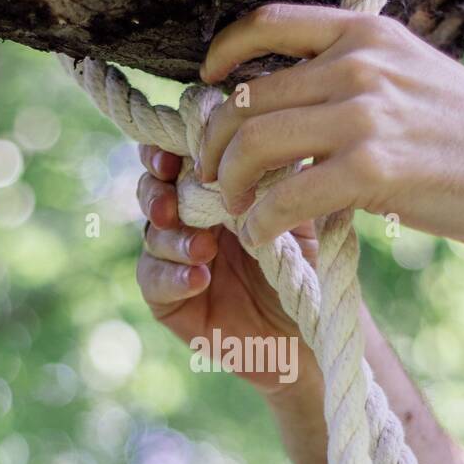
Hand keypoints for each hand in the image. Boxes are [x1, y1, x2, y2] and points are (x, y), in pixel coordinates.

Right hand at [135, 145, 320, 395]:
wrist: (312, 334)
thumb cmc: (308, 270)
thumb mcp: (298, 214)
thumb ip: (276, 175)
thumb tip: (261, 129)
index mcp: (214, 190)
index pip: (178, 156)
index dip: (166, 148)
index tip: (174, 153)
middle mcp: (189, 219)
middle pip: (151, 188)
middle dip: (156, 190)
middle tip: (172, 203)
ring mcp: (175, 259)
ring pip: (151, 234)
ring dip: (172, 238)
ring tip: (204, 250)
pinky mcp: (170, 301)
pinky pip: (153, 281)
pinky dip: (172, 277)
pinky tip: (199, 279)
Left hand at [198, 3, 463, 250]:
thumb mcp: (415, 77)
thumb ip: (359, 79)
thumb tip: (300, 107)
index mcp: (366, 34)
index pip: (266, 23)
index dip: (221, 55)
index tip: (206, 88)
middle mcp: (358, 63)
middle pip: (246, 95)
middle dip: (214, 142)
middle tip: (212, 175)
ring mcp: (365, 114)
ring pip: (254, 142)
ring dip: (228, 182)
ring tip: (233, 208)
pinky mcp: (373, 169)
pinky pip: (285, 196)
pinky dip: (260, 221)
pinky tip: (262, 236)